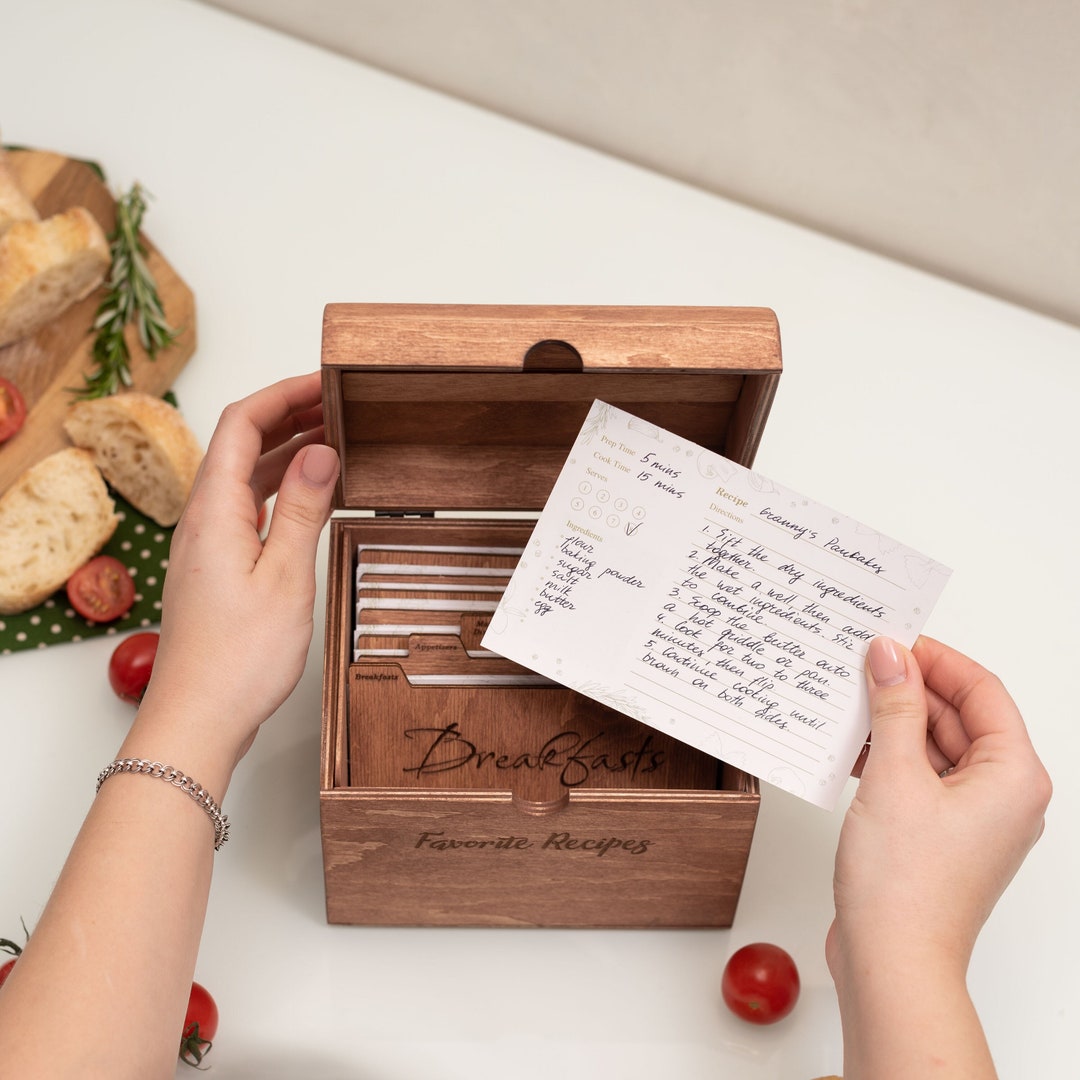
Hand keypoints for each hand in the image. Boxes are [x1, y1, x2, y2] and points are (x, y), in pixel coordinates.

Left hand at [133, 372, 339, 775]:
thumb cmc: (237, 660)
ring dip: (288, 453)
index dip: (282, 394)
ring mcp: (209, 545)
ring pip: (248, 478)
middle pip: (242, 446)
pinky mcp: (218, 569)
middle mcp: (204, 521)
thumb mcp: (285, 577)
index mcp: (215, 511)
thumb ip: (305, 510)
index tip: (323, 381)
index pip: (243, 425)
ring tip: (334, 442)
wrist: (199, 718)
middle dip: (289, 416)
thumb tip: (322, 453)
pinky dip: (283, 492)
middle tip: (337, 405)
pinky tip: (312, 499)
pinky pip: (251, 510)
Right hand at [828, 635, 1050, 973]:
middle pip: (959, 717)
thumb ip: (894, 707)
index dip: (936, 658)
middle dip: (910, 688)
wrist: (892, 962)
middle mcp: (1002, 796)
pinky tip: (849, 747)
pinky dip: (888, 757)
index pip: (982, 690)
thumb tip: (890, 656)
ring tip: (848, 700)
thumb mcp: (896, 775)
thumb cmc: (907, 887)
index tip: (892, 640)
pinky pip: (919, 778)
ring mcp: (971, 820)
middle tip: (861, 664)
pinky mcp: (939, 837)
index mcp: (1013, 776)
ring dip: (893, 722)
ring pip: (935, 747)